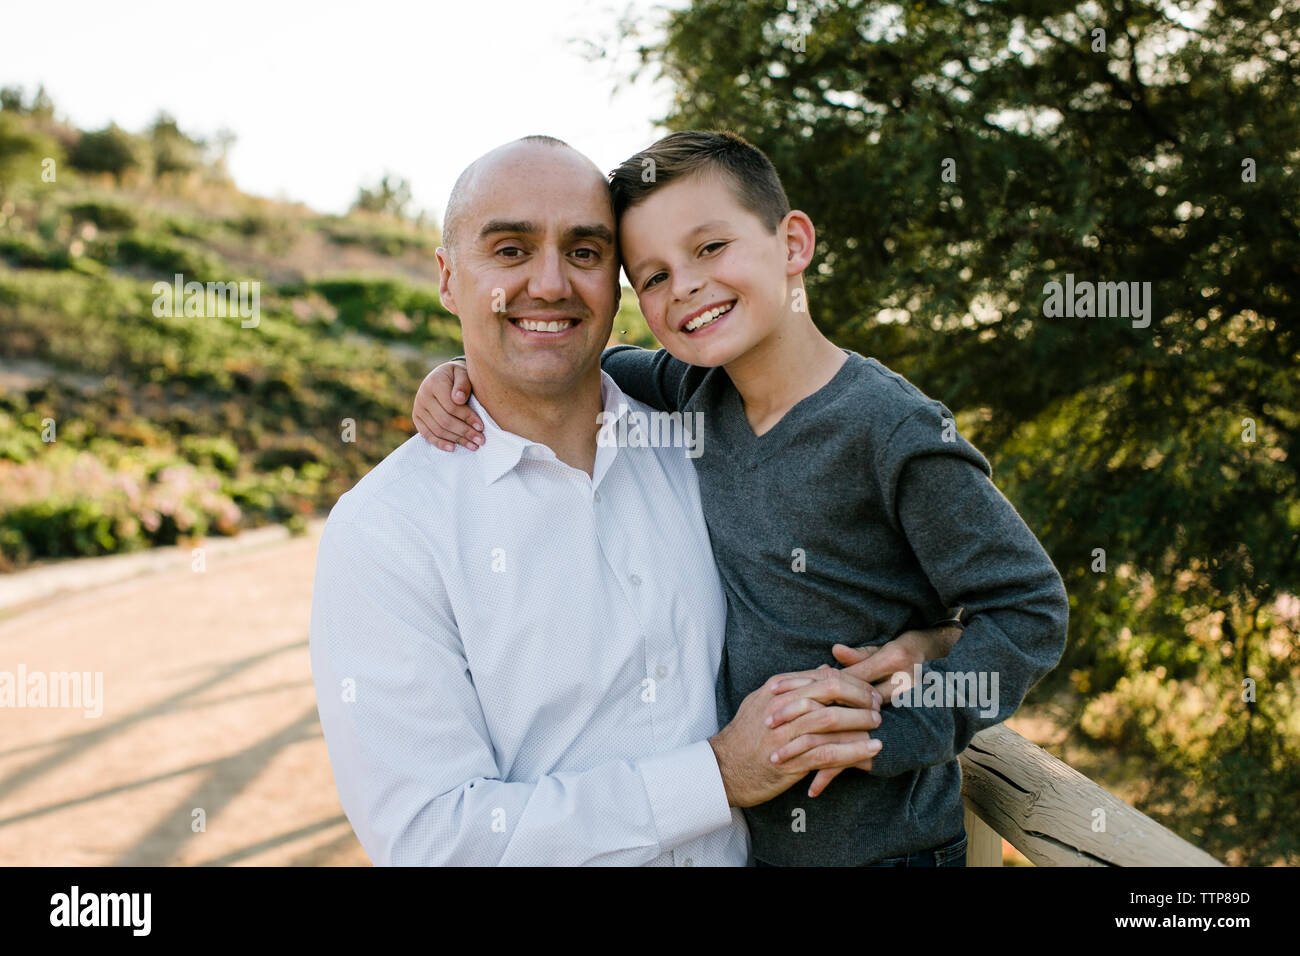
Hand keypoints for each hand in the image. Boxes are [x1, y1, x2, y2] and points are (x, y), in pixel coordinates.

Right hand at [412, 359, 483, 451]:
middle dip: (464, 432)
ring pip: (437, 429)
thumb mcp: (462, 373)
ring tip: (473, 446)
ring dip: (456, 439)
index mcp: (434, 383)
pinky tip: (453, 448)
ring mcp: (418, 408)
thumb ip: (463, 384)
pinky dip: (439, 443)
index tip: (481, 426)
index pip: (452, 406)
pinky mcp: (417, 418)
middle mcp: (423, 396)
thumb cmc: (457, 376)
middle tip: (480, 440)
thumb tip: (459, 399)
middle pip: (445, 420)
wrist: (443, 376)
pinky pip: (426, 434)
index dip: (467, 418)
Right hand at [709, 678, 881, 807]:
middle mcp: (780, 707)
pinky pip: (827, 753)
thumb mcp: (763, 701)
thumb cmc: (745, 736)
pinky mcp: (789, 761)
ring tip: (878, 723)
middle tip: (877, 703)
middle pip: (828, 691)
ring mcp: (784, 734)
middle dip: (858, 695)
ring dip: (858, 720)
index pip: (821, 676)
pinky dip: (852, 750)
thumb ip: (795, 685)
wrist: (722, 769)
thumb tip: (824, 668)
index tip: (868, 689)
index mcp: (776, 690)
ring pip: (829, 719)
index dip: (850, 680)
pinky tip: (871, 750)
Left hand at [764, 625, 961, 796]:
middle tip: (763, 728)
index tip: (770, 692)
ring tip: (776, 761)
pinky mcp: (879, 748)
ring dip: (802, 752)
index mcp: (874, 673)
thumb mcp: (894, 658)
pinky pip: (849, 763)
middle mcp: (874, 700)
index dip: (796, 687)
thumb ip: (863, 658)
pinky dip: (829, 776)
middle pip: (822, 712)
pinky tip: (811, 789)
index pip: (826, 681)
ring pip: (829, 740)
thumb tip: (835, 652)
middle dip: (790, 721)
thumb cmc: (923, 674)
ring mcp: (875, 726)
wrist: (957, 703)